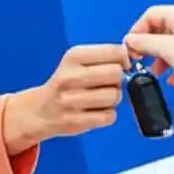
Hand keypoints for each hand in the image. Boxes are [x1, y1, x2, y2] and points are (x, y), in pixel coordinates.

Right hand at [3, 45, 130, 152]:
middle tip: (108, 83)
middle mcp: (70, 77)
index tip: (121, 64)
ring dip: (113, 98)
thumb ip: (105, 56)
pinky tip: (95, 111)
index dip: (124, 59)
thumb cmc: (65, 83)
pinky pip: (109, 116)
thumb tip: (134, 57)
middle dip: (118, 79)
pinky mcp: (76, 122)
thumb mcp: (77, 61)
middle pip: (116, 73)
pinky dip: (107, 115)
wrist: (40, 110)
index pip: (115, 52)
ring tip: (100, 98)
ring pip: (115, 96)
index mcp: (73, 57)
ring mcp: (72, 101)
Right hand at [123, 4, 173, 99]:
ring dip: (161, 59)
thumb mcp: (167, 50)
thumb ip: (145, 43)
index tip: (131, 46)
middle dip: (149, 47)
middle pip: (160, 30)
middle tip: (141, 60)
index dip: (137, 30)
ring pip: (170, 45)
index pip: (150, 15)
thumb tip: (130, 40)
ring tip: (157, 72)